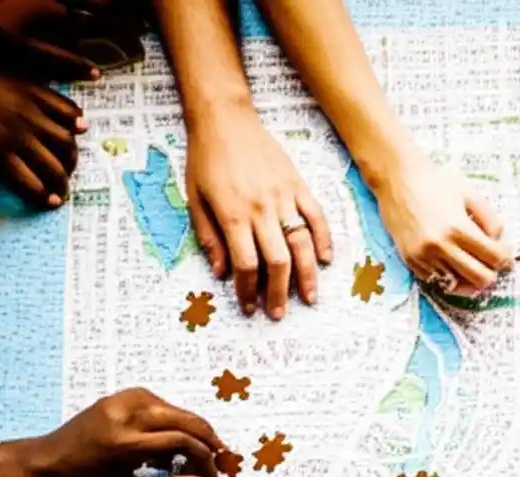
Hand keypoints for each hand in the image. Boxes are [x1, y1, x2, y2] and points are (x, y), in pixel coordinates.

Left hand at [8, 387, 222, 476]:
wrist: (47, 462)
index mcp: (126, 444)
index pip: (183, 442)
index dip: (205, 459)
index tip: (213, 476)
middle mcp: (127, 415)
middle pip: (187, 420)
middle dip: (210, 439)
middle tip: (222, 458)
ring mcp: (125, 400)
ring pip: (178, 410)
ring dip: (194, 430)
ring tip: (199, 453)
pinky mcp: (124, 395)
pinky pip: (163, 404)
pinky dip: (175, 420)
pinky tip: (175, 439)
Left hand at [185, 108, 331, 318]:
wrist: (226, 120)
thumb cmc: (205, 160)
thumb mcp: (194, 200)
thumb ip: (209, 238)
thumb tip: (221, 273)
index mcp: (233, 214)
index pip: (246, 264)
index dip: (248, 290)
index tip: (249, 306)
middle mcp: (262, 208)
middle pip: (277, 261)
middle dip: (279, 292)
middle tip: (278, 312)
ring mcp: (284, 196)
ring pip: (302, 243)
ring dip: (307, 275)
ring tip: (309, 297)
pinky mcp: (298, 185)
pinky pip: (317, 216)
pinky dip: (324, 239)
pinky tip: (325, 259)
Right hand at [373, 157, 510, 295]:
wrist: (396, 179)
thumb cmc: (435, 182)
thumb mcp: (470, 194)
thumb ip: (490, 220)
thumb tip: (498, 243)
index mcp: (458, 228)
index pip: (494, 257)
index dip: (506, 259)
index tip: (506, 257)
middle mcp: (440, 246)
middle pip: (480, 279)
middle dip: (491, 273)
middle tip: (490, 264)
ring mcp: (423, 256)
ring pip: (458, 285)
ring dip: (468, 277)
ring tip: (471, 263)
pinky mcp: (410, 261)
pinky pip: (437, 281)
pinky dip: (448, 275)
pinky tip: (451, 260)